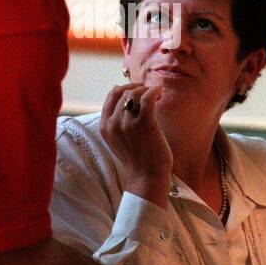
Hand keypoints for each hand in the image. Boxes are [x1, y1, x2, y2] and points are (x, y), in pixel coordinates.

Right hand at [99, 82, 172, 206]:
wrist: (146, 177)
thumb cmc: (137, 157)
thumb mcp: (118, 138)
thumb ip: (117, 119)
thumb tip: (118, 90)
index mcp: (105, 126)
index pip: (111, 95)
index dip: (125, 88)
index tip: (137, 90)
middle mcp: (113, 123)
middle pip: (124, 92)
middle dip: (138, 88)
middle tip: (149, 92)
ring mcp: (128, 123)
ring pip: (135, 94)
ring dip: (147, 90)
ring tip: (157, 95)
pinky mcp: (144, 124)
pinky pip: (147, 98)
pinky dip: (154, 92)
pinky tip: (160, 93)